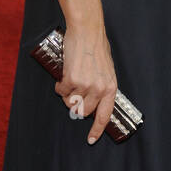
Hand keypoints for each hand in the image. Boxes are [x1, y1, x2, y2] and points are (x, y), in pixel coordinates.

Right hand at [56, 24, 117, 143]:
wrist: (87, 31)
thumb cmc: (96, 47)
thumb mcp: (106, 70)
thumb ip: (101, 85)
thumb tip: (93, 99)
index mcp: (111, 87)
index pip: (105, 115)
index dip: (97, 130)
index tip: (91, 139)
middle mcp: (99, 89)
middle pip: (83, 112)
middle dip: (76, 105)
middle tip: (73, 93)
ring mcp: (85, 85)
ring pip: (70, 102)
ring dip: (66, 95)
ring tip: (69, 81)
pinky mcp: (72, 80)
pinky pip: (61, 91)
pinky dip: (59, 85)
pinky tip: (63, 75)